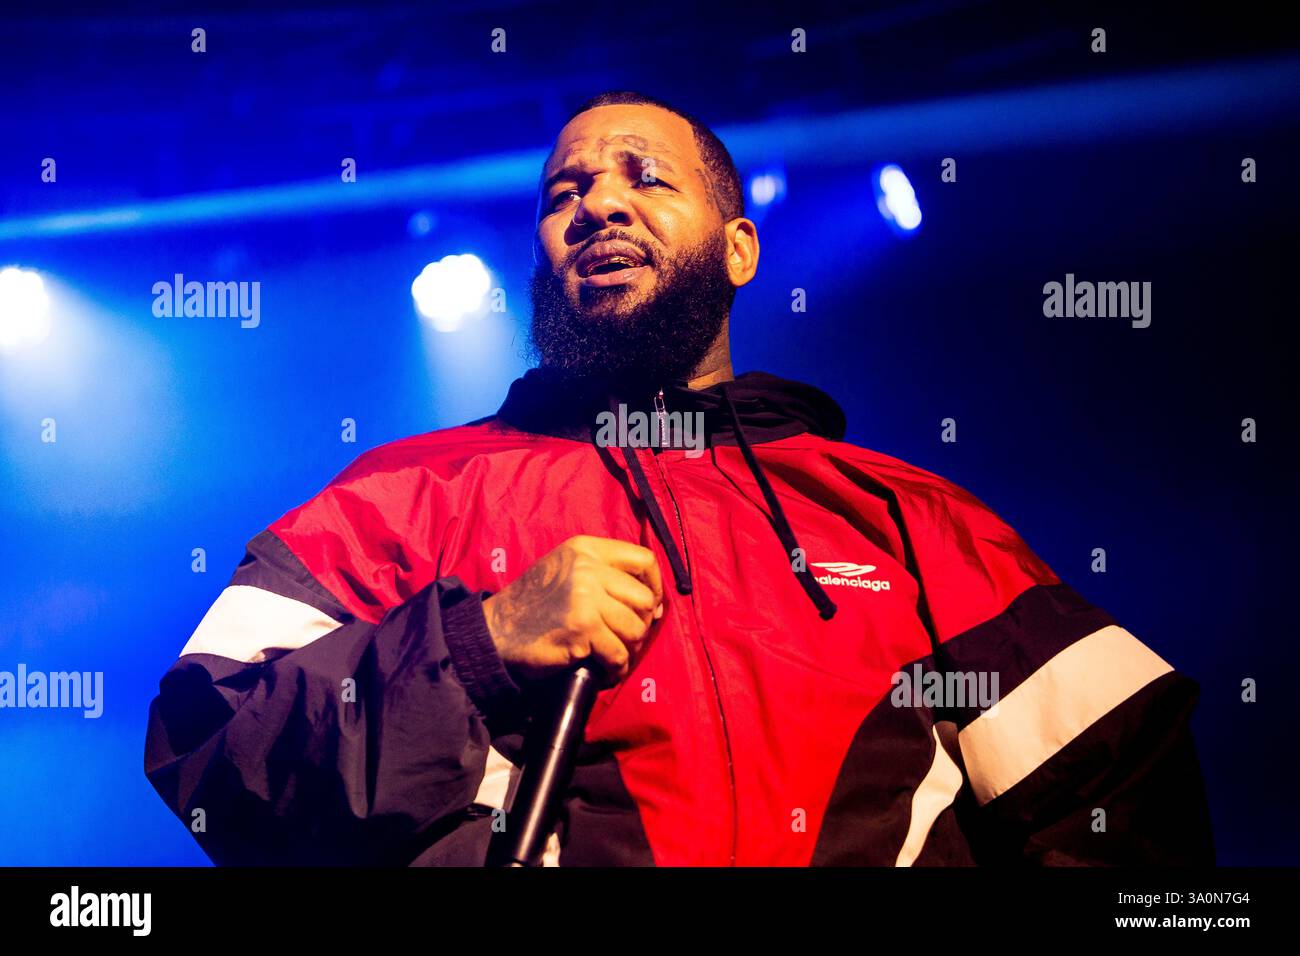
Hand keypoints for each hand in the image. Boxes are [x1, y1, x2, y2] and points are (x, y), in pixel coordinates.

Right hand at [482, 535, 663, 687]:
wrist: (494, 632)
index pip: (644, 559)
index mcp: (585, 549)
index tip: (651, 608)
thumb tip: (653, 602)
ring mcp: (585, 597)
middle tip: (625, 640)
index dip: (655, 586)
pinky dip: (616, 668)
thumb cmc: (532, 605)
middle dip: (642, 625)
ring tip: (613, 656)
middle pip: (643, 599)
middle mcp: (587, 567)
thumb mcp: (566, 571)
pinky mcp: (582, 629)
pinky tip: (605, 671)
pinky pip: (619, 654)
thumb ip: (603, 574)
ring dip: (629, 649)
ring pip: (635, 628)